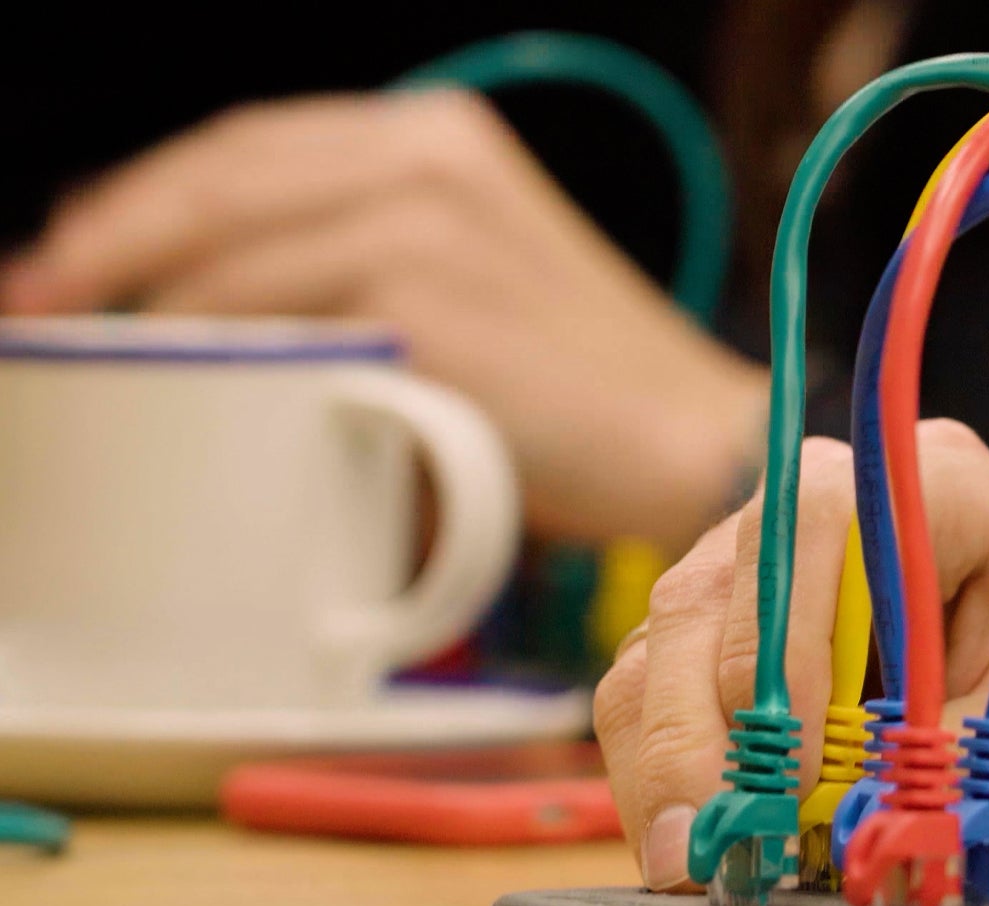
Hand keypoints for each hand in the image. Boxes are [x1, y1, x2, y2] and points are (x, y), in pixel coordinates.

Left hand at [0, 90, 766, 550]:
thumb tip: (201, 308)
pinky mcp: (424, 297)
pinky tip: (175, 391)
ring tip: (86, 362)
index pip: (246, 147)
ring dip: (136, 310)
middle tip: (35, 311)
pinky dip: (206, 356)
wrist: (687, 448)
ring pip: (225, 251)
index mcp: (439, 139)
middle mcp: (429, 155)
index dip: (137, 201)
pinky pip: (270, 324)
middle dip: (102, 244)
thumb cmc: (573, 399)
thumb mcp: (465, 290)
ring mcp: (426, 219)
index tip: (63, 261)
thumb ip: (350, 270)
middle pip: (213, 179)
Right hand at [594, 420, 988, 890]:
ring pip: (665, 644)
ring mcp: (755, 564)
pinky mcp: (716, 633)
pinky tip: (686, 843)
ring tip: (687, 863)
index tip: (805, 765)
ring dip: (665, 762)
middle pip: (715, 587)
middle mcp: (824, 503)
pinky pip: (652, 694)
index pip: (821, 520)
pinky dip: (658, 775)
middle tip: (707, 840)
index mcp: (934, 482)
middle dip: (701, 727)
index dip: (792, 639)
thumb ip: (971, 748)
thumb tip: (862, 810)